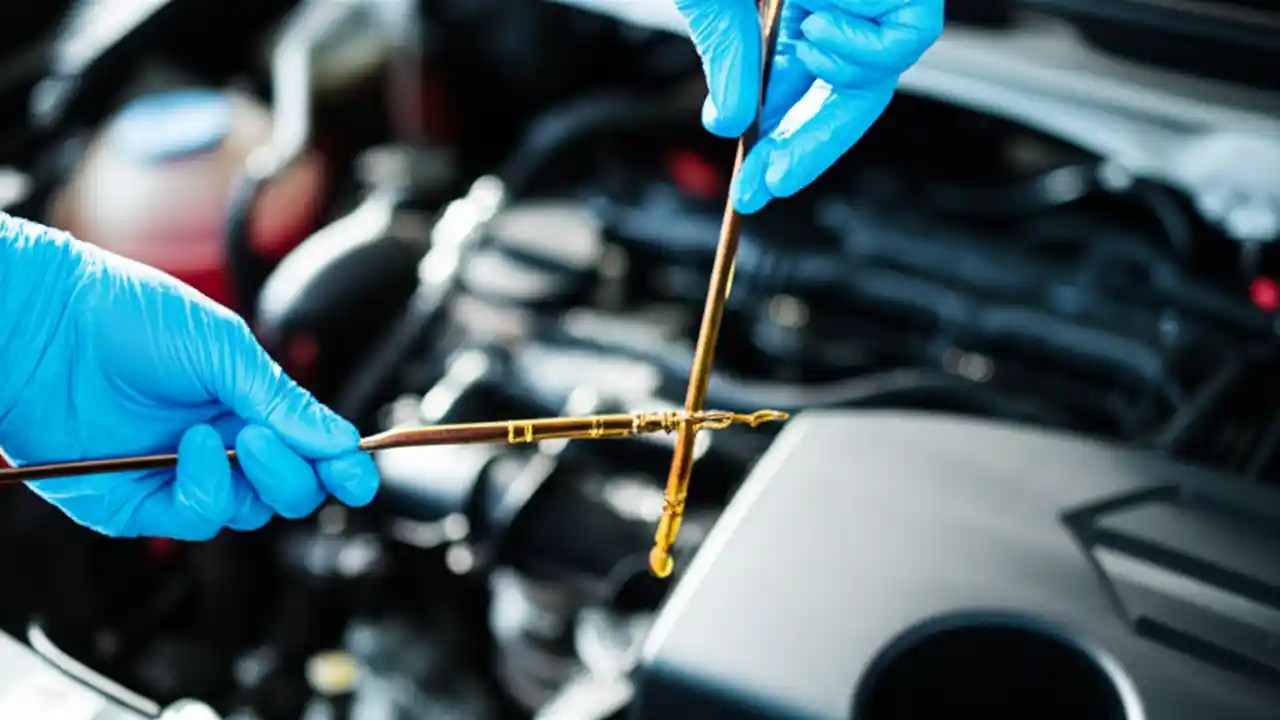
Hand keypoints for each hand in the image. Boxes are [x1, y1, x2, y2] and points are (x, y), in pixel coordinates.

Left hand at [0, 214, 378, 539]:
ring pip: (246, 511)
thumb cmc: (126, 315)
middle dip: (300, 475)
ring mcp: (177, 475)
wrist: (42, 324)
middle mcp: (219, 443)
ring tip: (233, 436)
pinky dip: (205, 488)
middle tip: (280, 440)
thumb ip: (283, 400)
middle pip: (287, 491)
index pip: (309, 449)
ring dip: (254, 480)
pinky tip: (191, 447)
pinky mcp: (132, 503)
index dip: (340, 467)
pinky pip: (191, 518)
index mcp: (247, 403)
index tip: (360, 476)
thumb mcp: (224, 347)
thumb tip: (340, 442)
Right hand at [675, 0, 943, 211]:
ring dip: (835, 78)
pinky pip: (908, 40)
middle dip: (807, 146)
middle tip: (767, 184)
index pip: (802, 89)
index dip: (782, 139)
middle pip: (847, 98)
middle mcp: (840, 3)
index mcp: (797, 5)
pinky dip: (863, 52)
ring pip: (879, 75)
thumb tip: (727, 123)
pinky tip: (820, 23)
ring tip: (803, 36)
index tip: (755, 185)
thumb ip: (724, 56)